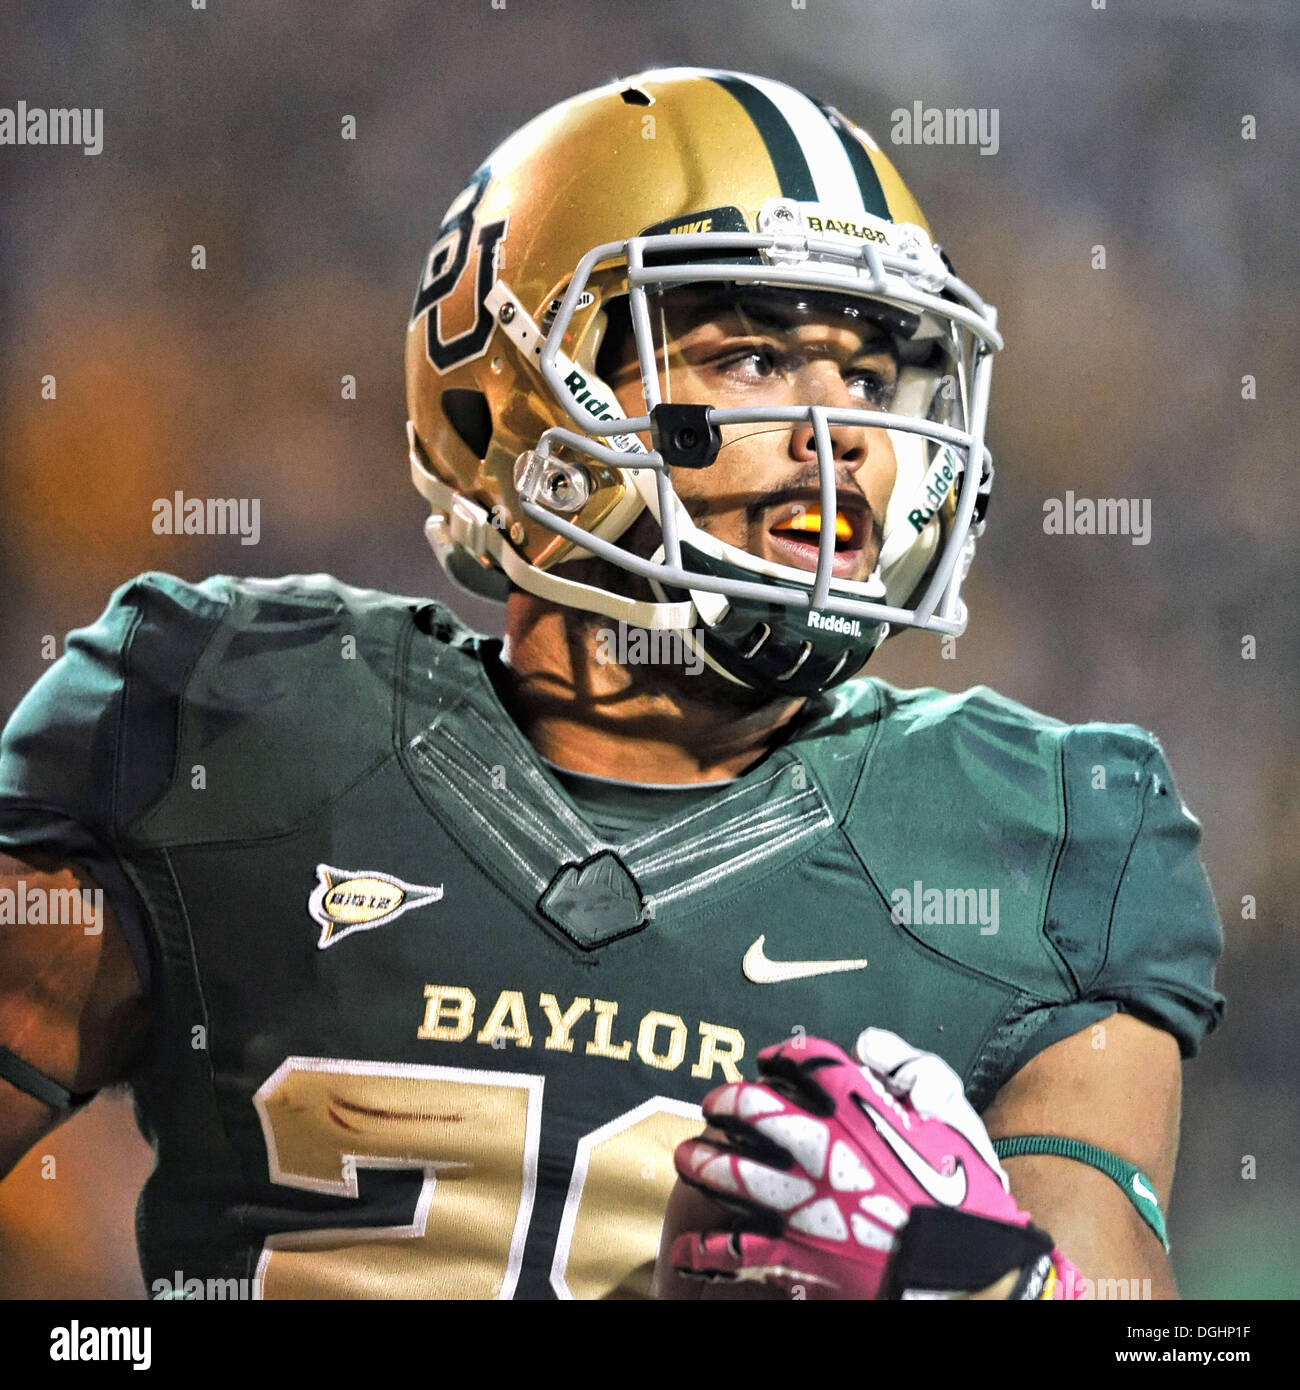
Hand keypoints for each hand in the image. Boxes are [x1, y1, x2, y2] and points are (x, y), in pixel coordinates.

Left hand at [670, 1032, 1081, 1298]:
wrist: (974, 1276)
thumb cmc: (970, 1196)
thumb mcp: (957, 1118)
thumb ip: (916, 1069)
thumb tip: (867, 1046)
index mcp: (860, 1106)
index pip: (804, 1061)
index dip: (780, 1058)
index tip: (768, 1063)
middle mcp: (823, 1146)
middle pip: (750, 1108)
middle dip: (725, 1102)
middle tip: (715, 1104)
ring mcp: (803, 1202)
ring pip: (731, 1171)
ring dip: (703, 1162)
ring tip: (689, 1158)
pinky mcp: (796, 1254)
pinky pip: (735, 1247)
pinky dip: (705, 1250)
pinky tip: (690, 1247)